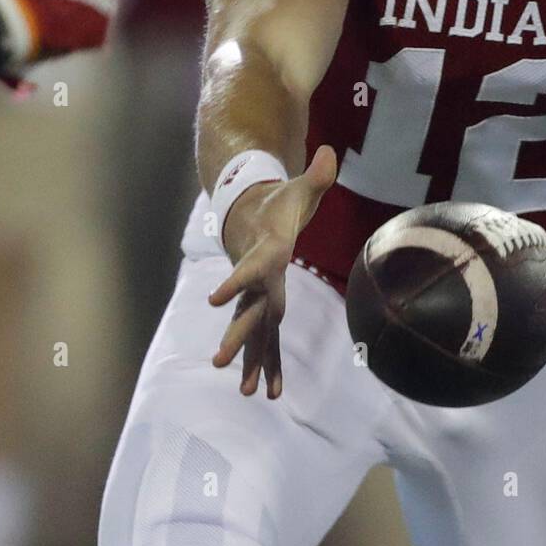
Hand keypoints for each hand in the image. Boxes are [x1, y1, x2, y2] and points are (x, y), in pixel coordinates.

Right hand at [208, 145, 336, 398]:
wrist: (251, 215)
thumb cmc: (280, 203)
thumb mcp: (300, 188)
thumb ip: (317, 175)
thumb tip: (332, 153)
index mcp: (268, 252)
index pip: (251, 269)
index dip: (236, 281)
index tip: (213, 300)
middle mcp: (260, 280)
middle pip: (248, 309)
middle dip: (236, 335)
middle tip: (217, 361)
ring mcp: (259, 295)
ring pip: (255, 332)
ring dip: (251, 361)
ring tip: (246, 393)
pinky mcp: (263, 306)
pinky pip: (268, 339)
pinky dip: (270, 364)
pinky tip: (271, 392)